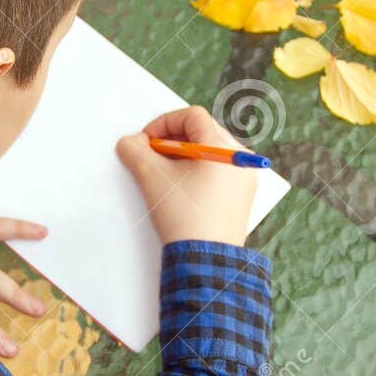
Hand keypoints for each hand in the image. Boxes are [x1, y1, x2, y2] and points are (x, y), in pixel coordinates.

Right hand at [115, 106, 257, 246]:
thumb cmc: (184, 217)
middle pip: (203, 132)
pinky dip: (200, 172)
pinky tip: (183, 189)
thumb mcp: (152, 178)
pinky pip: (220, 172)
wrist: (206, 260)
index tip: (148, 141)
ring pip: (211, 152)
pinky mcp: (243, 196)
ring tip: (167, 175)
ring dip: (185, 156)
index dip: (164, 123)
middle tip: (154, 157)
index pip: (192, 116)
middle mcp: (240, 158)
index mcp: (222, 147)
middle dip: (174, 140)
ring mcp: (244, 178)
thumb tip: (131, 142)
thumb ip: (136, 151)